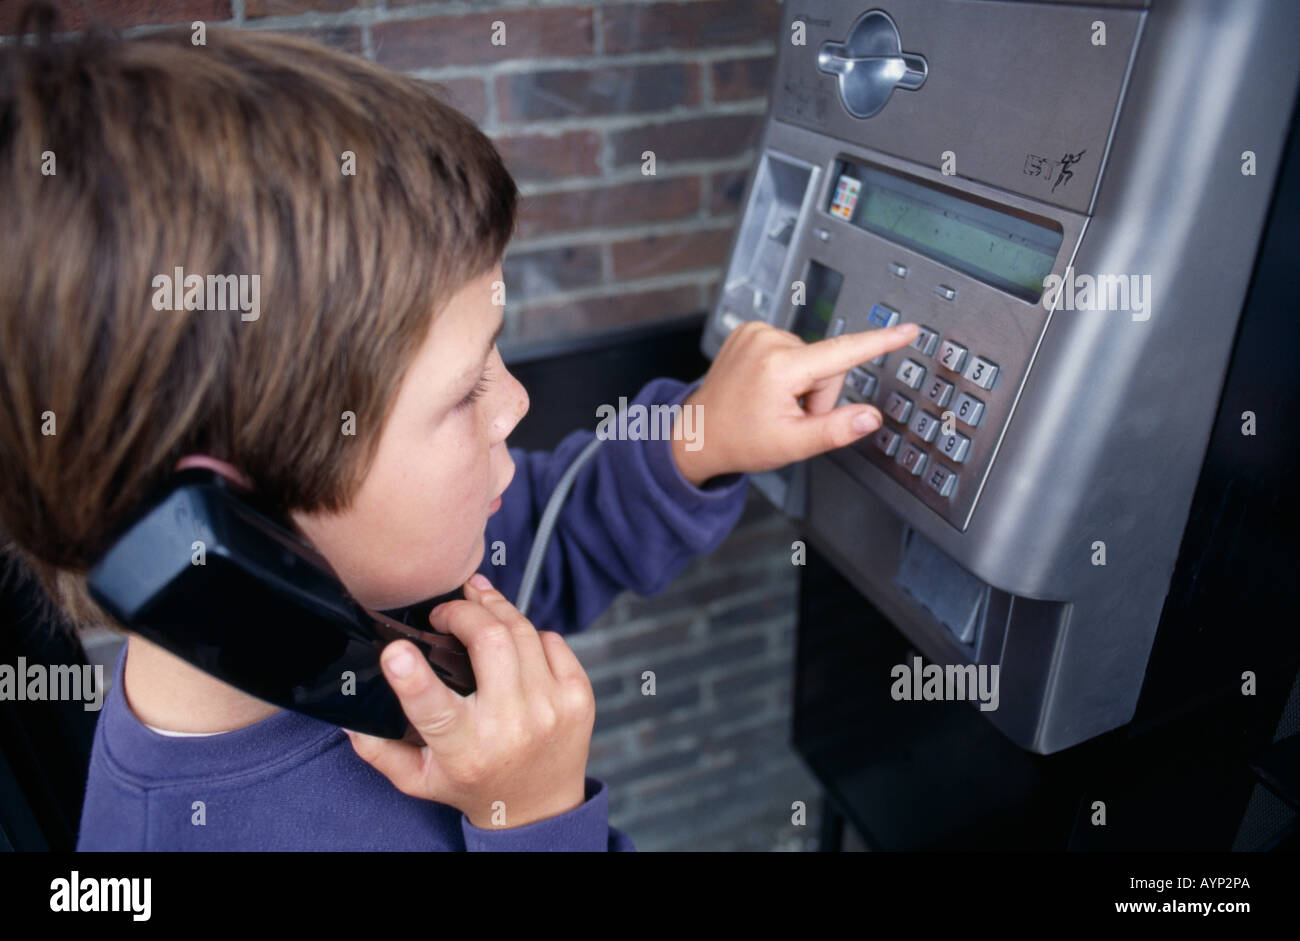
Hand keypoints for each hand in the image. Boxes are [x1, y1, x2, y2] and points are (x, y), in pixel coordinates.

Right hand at [344, 574, 593, 829]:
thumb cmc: (474, 785)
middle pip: (490, 642)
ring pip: (523, 631)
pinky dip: (529, 632)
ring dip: (494, 607)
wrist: (540, 807)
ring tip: (476, 601)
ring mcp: (551, 708)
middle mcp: (511, 726)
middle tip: (444, 611)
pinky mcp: (578, 696)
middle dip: (463, 611)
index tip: (395, 650)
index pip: (434, 708)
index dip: (412, 676)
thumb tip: (349, 715)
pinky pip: (552, 640)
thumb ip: (380, 748)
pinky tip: (513, 637)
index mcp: (465, 749)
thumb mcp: (418, 778)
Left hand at [671, 320, 919, 485]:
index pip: (844, 352)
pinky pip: (790, 348)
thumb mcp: (792, 444)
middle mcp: (767, 341)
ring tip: (774, 404)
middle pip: (828, 363)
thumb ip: (836, 429)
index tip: (907, 329)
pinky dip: (786, 370)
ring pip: (810, 357)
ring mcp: (755, 333)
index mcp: (780, 367)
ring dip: (802, 383)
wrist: (699, 432)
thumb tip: (870, 417)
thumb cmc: (740, 440)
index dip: (881, 342)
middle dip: (820, 393)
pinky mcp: (749, 331)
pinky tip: (766, 388)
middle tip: (792, 416)